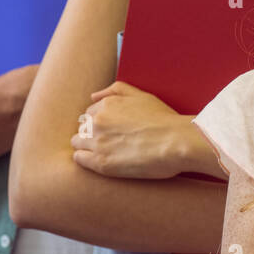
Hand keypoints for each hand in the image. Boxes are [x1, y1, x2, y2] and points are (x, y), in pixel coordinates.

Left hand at [70, 81, 211, 178]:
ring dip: (86, 146)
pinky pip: (79, 159)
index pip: (90, 113)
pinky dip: (84, 159)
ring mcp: (98, 142)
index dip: (99, 122)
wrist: (176, 142)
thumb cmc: (163, 119)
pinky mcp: (102, 163)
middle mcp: (98, 121)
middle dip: (91, 133)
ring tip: (103, 152)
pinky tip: (97, 160)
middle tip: (108, 142)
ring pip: (77, 142)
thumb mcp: (141, 95)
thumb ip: (115, 90)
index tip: (109, 130)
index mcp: (106, 104)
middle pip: (82, 127)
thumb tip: (93, 95)